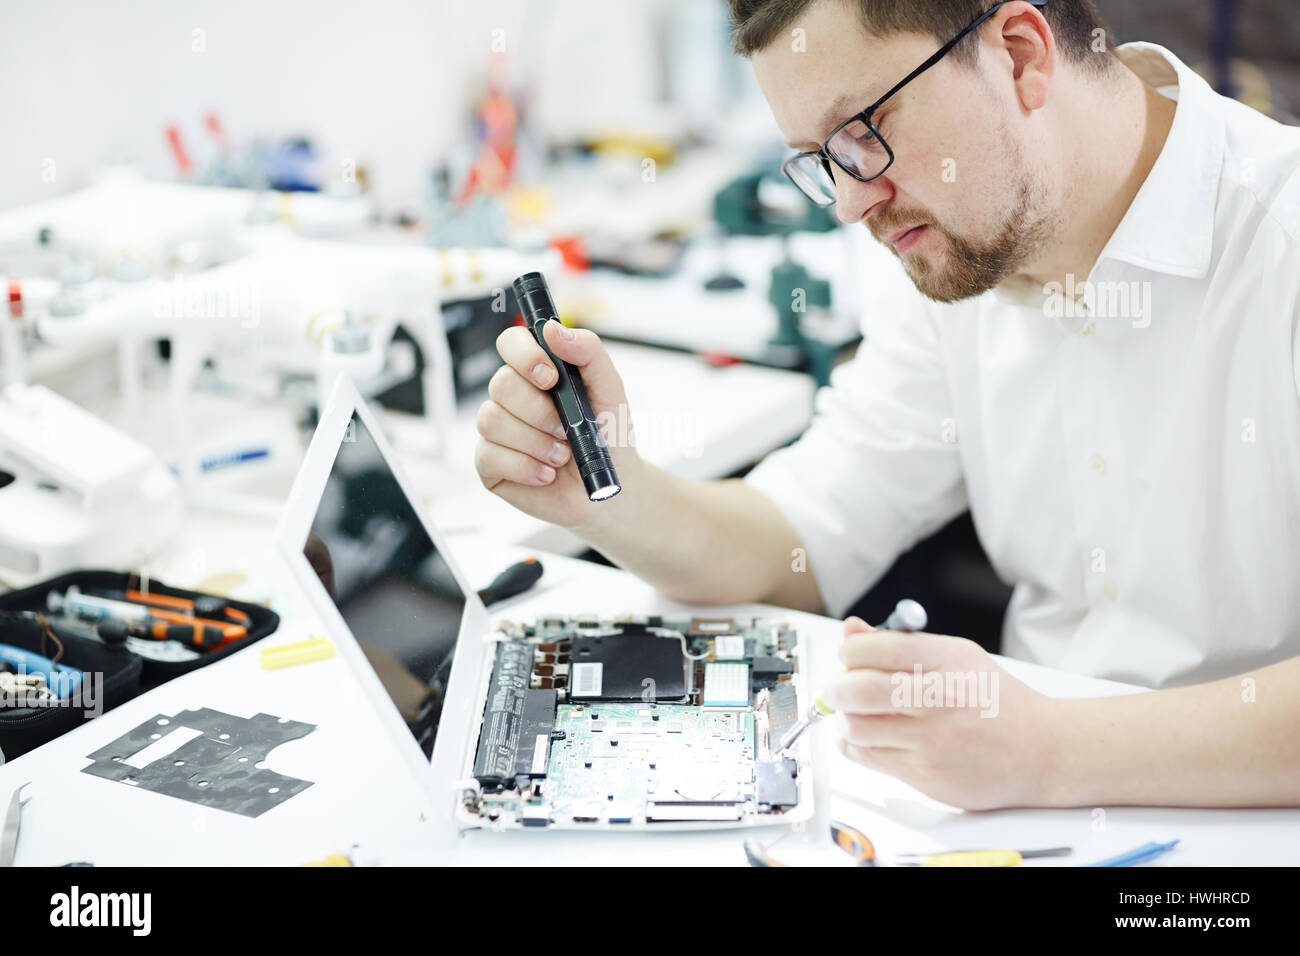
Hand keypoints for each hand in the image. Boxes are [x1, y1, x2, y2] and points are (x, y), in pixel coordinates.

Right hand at [475, 321, 641, 528]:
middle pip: (501, 384)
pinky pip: (490, 456)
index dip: (525, 355)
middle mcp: (511, 397)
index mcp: (536, 372)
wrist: (612, 489)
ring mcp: (497, 430)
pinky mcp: (489, 464)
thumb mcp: (610, 389)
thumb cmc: (609, 437)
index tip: (551, 377)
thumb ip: (588, 352)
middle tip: (566, 430)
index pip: (511, 343)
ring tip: (562, 456)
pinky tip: (547, 474)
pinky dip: (526, 467)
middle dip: (539, 411)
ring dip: (536, 443)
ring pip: (493, 420)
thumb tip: (552, 329)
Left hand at [822, 616, 1066, 809]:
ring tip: (852, 710)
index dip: (850, 651)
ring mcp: (932, 743)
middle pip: (859, 691)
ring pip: (857, 728)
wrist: (1043, 751)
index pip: (877, 649)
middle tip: (836, 685)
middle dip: (835, 686)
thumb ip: (901, 644)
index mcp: (949, 663)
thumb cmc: (999, 701)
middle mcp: (940, 701)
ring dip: (843, 717)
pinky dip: (855, 743)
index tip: (848, 656)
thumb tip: (852, 632)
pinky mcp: (926, 776)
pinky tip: (864, 734)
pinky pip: (869, 759)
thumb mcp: (957, 656)